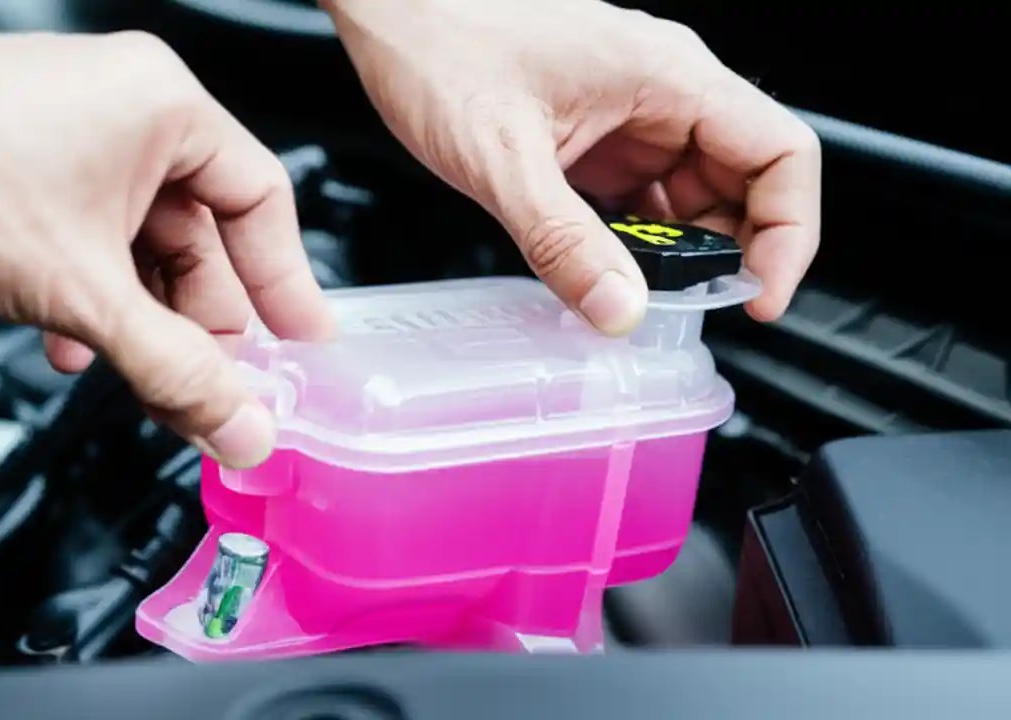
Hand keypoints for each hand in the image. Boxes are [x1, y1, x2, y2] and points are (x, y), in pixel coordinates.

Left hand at [0, 6, 333, 467]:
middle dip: (200, 321)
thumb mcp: (76, 290)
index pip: (262, 203)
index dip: (285, 283)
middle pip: (201, 233)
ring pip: (140, 245)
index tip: (301, 342)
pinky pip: (90, 237)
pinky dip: (91, 296)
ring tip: (139, 379)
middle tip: (213, 387)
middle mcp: (127, 110)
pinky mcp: (30, 161)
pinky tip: (70, 344)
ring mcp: (75, 134)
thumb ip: (172, 367)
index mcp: (164, 108)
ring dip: (139, 320)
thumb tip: (239, 422)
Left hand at [322, 0, 820, 331]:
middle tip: (693, 309)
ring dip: (678, 253)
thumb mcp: (502, 158)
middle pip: (744, 181)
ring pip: (692, 196)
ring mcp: (629, 113)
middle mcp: (662, 91)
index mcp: (667, 76)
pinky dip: (634, 242)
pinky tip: (607, 270)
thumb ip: (563, 241)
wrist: (389, 10)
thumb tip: (620, 310)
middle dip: (732, 251)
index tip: (761, 295)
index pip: (780, 153)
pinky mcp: (594, 136)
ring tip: (643, 296)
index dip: (789, 232)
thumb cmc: (440, 44)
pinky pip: (641, 198)